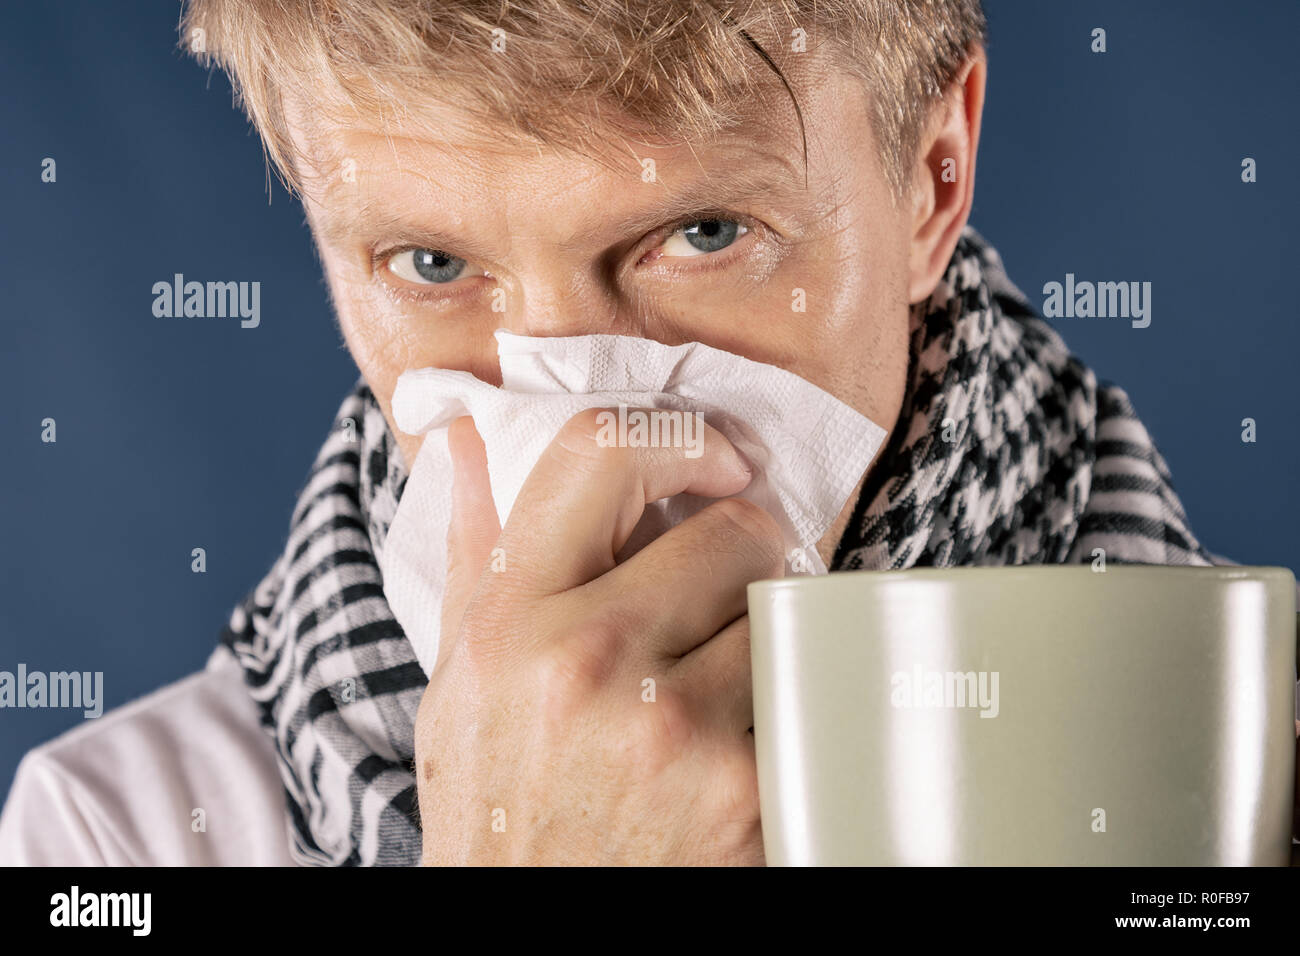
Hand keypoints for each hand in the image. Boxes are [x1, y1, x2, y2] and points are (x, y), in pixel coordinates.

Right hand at [414, 410, 784, 864]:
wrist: (531, 930)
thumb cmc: (495, 805)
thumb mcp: (457, 682)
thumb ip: (474, 553)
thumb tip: (471, 436)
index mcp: (510, 623)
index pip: (602, 452)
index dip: (680, 437)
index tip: (716, 466)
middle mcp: (590, 665)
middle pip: (736, 532)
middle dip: (743, 554)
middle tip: (722, 599)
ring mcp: (678, 733)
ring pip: (786, 614)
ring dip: (768, 638)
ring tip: (718, 688)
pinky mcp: (750, 797)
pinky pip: (808, 698)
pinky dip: (789, 713)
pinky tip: (737, 752)